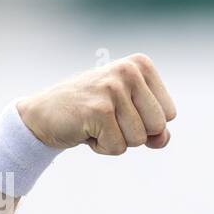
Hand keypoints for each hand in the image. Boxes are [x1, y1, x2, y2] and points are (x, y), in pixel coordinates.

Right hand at [17, 54, 176, 154]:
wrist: (44, 115)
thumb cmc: (92, 113)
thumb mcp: (130, 115)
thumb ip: (156, 128)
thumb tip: (163, 138)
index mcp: (140, 65)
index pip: (169, 114)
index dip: (146, 124)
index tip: (121, 112)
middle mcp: (128, 71)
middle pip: (158, 127)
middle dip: (134, 134)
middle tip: (107, 119)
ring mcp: (112, 88)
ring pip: (138, 139)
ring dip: (116, 140)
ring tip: (96, 123)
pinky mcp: (98, 109)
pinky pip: (118, 147)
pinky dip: (101, 147)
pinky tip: (86, 130)